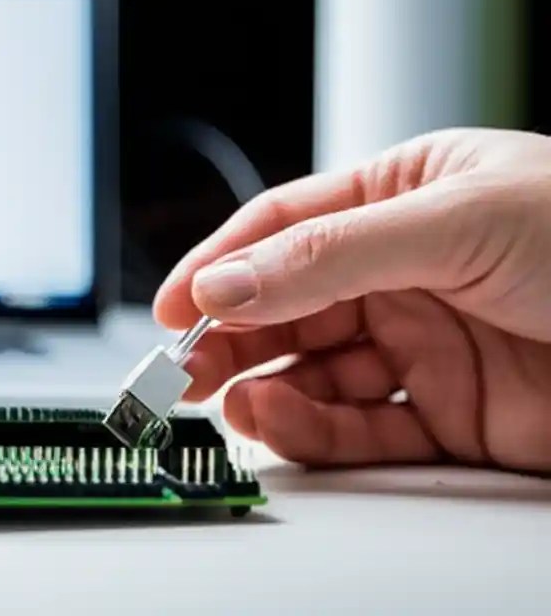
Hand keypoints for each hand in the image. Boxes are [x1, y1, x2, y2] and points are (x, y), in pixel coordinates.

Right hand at [154, 128, 550, 472]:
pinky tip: (282, 421)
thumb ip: (332, 255)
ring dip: (265, 385)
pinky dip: (316, 429)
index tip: (171, 306)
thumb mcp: (457, 221)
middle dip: (230, 334)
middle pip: (288, 304)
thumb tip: (228, 279)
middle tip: (182, 367)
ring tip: (230, 401)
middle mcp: (404, 272)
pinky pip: (363, 426)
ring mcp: (426, 344)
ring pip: (316, 370)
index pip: (284, 227)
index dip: (220, 263)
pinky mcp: (453, 415)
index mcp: (402, 198)